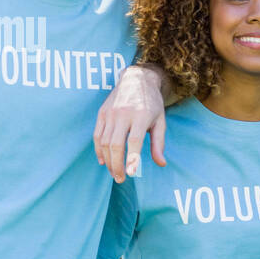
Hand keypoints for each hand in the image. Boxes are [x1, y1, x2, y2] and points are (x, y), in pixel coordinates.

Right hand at [94, 64, 168, 181]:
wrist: (136, 79)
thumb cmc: (152, 103)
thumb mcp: (160, 121)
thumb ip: (159, 143)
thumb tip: (161, 164)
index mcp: (141, 115)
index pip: (134, 140)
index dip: (132, 158)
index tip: (131, 174)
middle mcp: (124, 114)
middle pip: (116, 144)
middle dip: (117, 164)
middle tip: (121, 179)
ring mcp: (111, 113)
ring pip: (105, 142)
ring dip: (108, 160)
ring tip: (114, 173)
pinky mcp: (102, 113)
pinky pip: (97, 135)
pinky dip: (99, 150)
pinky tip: (103, 161)